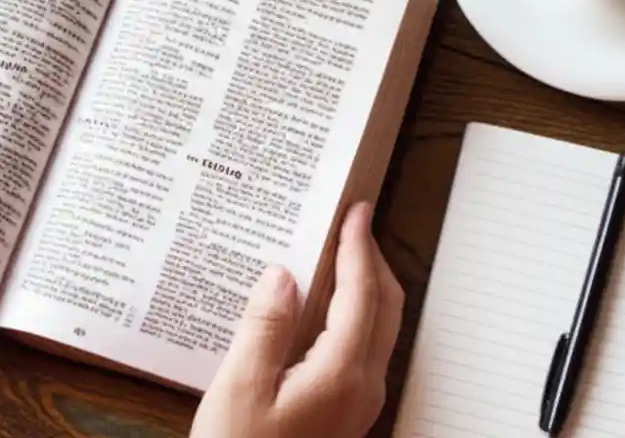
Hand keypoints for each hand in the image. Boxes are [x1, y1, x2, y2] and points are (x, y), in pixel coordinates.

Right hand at [190, 202, 403, 437]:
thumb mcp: (239, 389)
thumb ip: (264, 327)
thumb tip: (283, 275)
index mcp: (341, 373)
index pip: (362, 293)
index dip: (358, 247)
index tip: (355, 211)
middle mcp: (362, 385)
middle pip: (385, 307)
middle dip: (372, 260)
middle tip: (351, 223)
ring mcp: (358, 401)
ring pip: (378, 327)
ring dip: (365, 286)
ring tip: (336, 254)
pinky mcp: (344, 411)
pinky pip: (361, 347)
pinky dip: (351, 314)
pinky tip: (318, 307)